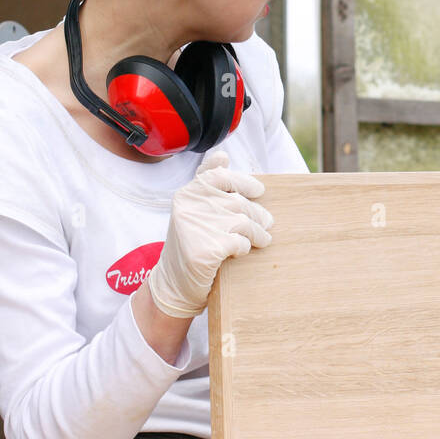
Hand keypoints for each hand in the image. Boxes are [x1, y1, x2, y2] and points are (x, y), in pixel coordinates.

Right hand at [143, 151, 274, 318]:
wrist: (173, 284)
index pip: (221, 176)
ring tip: (262, 239)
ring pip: (244, 221)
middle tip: (266, 223)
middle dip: (257, 214)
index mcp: (187, 193)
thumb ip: (207, 183)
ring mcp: (197, 227)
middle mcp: (190, 206)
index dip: (244, 182)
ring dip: (258, 232)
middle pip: (239, 202)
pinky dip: (245, 247)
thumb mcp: (193, 209)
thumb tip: (222, 154)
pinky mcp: (206, 250)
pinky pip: (241, 242)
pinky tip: (239, 252)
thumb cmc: (190, 244)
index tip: (258, 191)